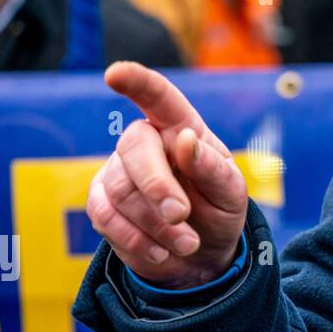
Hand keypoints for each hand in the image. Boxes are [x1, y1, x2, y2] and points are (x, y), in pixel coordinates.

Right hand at [88, 61, 248, 288]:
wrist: (200, 257)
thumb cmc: (218, 211)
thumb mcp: (230, 193)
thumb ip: (212, 167)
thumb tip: (185, 140)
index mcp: (182, 128)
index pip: (159, 97)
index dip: (137, 82)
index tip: (115, 74)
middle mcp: (145, 143)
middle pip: (135, 149)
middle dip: (158, 186)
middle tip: (182, 215)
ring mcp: (118, 171)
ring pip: (121, 189)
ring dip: (157, 224)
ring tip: (187, 243)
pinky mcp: (101, 202)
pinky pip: (105, 217)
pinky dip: (136, 239)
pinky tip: (162, 252)